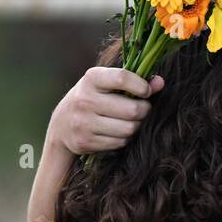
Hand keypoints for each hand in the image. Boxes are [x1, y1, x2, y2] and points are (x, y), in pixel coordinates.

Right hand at [48, 67, 164, 154]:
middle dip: (144, 110)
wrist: (61, 125)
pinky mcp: (85, 142)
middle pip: (132, 109)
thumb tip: (160, 82)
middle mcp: (85, 100)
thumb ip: (134, 81)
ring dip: (136, 126)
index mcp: (91, 79)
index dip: (141, 86)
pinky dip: (125, 138)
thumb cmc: (92, 99)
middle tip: (143, 109)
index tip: (147, 91)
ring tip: (132, 121)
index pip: (122, 78)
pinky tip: (119, 132)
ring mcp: (83, 122)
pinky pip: (119, 142)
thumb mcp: (107, 84)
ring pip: (129, 129)